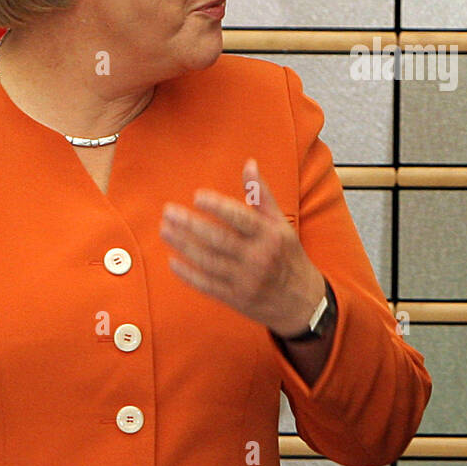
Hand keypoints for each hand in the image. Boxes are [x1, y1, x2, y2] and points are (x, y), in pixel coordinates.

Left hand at [160, 158, 325, 338]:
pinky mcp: (235, 298)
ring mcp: (246, 280)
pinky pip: (207, 285)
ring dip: (183, 246)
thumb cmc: (288, 255)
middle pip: (219, 240)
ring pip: (208, 262)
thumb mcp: (280, 223)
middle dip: (191, 225)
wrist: (301, 301)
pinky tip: (173, 261)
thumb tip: (249, 164)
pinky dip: (188, 274)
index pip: (241, 218)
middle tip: (169, 212)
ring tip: (165, 230)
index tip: (197, 196)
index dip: (218, 207)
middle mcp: (258, 258)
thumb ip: (261, 194)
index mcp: (270, 236)